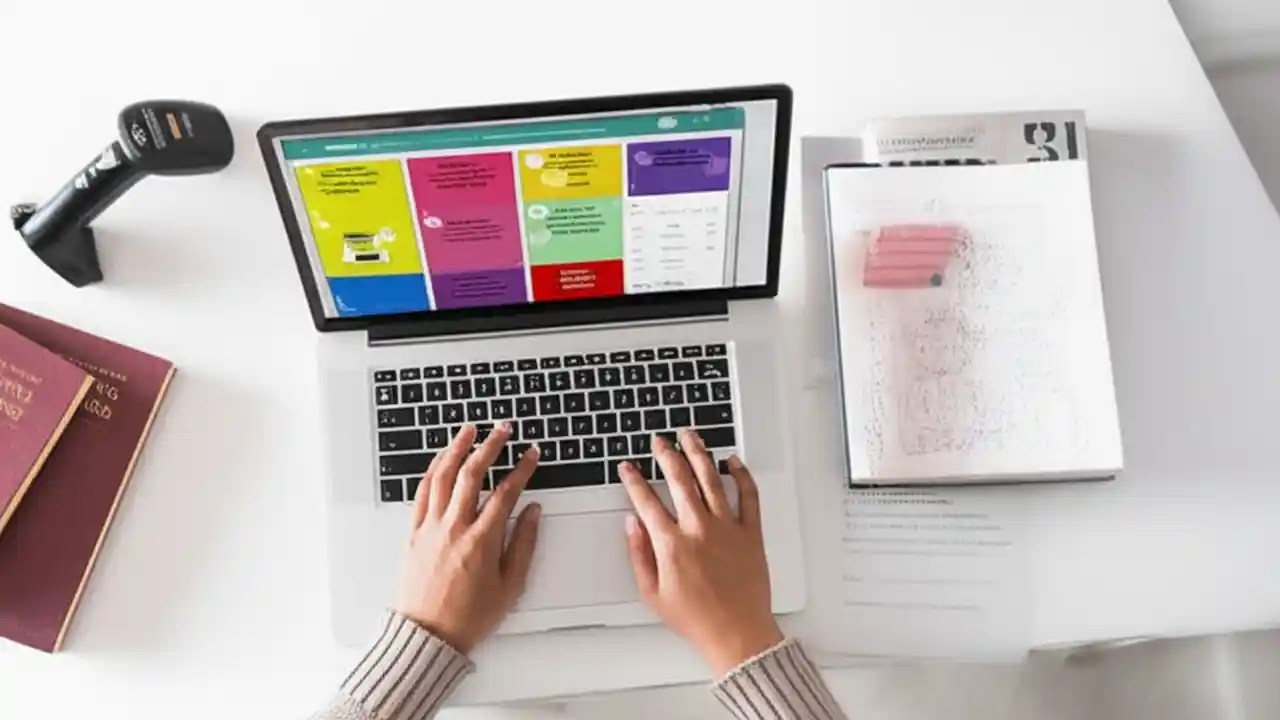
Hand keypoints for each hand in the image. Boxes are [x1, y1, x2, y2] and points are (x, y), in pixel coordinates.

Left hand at [394, 423, 541, 652]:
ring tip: (469, 431)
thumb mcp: (510, 586)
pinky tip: (440, 460)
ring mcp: (430, 528)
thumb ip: (523, 544)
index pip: (506, 492)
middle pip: (472, 474)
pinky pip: (422, 493)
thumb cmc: (469, 617)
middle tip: (502, 431)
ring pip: (443, 476)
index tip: (531, 454)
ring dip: (456, 448)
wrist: (428, 636)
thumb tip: (531, 512)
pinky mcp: (413, 533)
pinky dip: (432, 471)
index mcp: (481, 541)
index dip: (521, 468)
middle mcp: (454, 528)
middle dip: (490, 446)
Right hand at [620, 430, 782, 675]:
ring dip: (698, 453)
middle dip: (666, 455)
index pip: (647, 501)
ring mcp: (727, 528)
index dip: (633, 480)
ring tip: (690, 435)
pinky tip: (733, 461)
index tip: (628, 468)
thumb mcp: (653, 593)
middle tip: (659, 441)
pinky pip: (748, 496)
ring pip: (711, 479)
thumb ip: (639, 555)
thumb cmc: (697, 619)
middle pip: (680, 480)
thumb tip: (632, 524)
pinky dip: (741, 475)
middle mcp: (699, 529)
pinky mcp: (751, 533)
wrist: (737, 634)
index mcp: (672, 544)